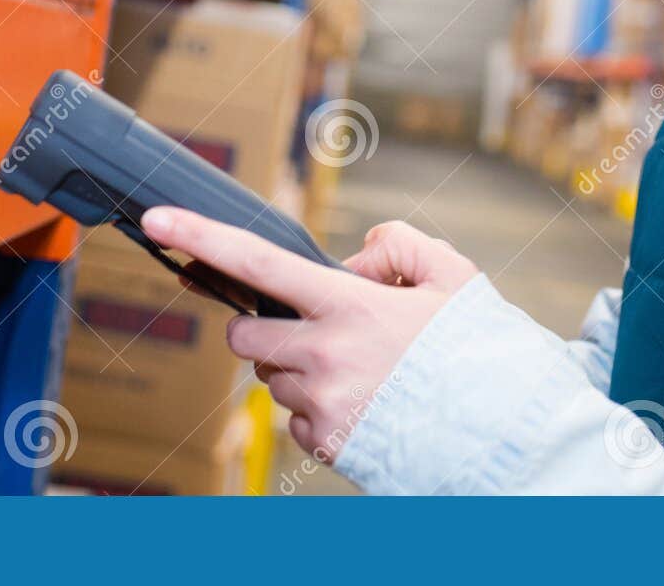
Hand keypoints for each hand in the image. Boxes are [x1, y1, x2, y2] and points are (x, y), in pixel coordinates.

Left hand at [140, 210, 478, 461]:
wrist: (503, 432)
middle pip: (243, 338)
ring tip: (362, 372)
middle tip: (312, 329)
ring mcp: (320, 405)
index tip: (160, 219)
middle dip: (263, 330)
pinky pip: (296, 422)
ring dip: (297, 371)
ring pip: (270, 381)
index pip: (258, 263)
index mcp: (347, 305)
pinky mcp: (325, 445)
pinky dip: (319, 411)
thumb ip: (400, 246)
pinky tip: (366, 403)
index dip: (202, 237)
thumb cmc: (477, 350)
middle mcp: (323, 355)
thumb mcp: (453, 276)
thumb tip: (356, 258)